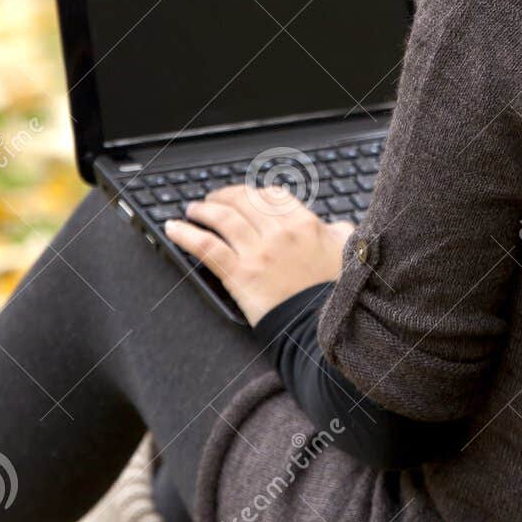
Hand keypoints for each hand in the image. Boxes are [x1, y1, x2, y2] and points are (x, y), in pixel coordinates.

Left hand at [163, 183, 355, 325]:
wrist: (323, 328)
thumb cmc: (338, 293)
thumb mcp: (348, 254)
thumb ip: (340, 234)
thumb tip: (335, 226)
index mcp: (305, 224)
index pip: (273, 196)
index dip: (255, 193)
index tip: (246, 197)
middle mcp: (279, 232)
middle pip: (244, 201)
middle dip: (225, 196)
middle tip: (212, 199)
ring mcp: (258, 252)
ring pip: (223, 218)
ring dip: (204, 210)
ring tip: (192, 209)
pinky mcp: (240, 274)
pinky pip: (207, 247)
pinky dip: (186, 234)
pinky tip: (173, 228)